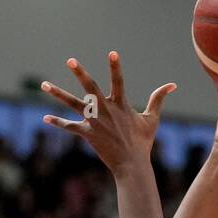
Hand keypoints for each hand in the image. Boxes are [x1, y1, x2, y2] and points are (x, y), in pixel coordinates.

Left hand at [42, 51, 175, 173]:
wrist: (132, 165)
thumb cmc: (143, 142)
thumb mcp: (152, 119)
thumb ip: (159, 99)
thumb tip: (173, 85)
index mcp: (121, 105)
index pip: (119, 81)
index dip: (115, 67)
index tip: (112, 53)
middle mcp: (106, 110)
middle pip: (90, 87)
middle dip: (80, 73)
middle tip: (70, 60)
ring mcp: (95, 122)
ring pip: (73, 104)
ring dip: (58, 93)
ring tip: (44, 84)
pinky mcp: (88, 134)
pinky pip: (70, 127)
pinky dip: (58, 123)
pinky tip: (45, 118)